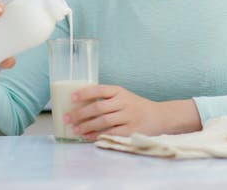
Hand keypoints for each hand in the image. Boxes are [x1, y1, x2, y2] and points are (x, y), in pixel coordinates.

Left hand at [64, 85, 178, 140]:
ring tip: (74, 130)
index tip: (71, 98)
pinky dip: (97, 135)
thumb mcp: (123, 96)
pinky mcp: (131, 130)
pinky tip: (88, 137)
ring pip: (103, 121)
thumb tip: (79, 105)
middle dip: (80, 113)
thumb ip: (106, 99)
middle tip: (66, 118)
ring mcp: (128, 116)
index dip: (84, 93)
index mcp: (119, 91)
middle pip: (98, 107)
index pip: (99, 89)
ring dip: (86, 126)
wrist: (160, 116)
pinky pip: (111, 133)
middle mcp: (123, 102)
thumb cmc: (136, 106)